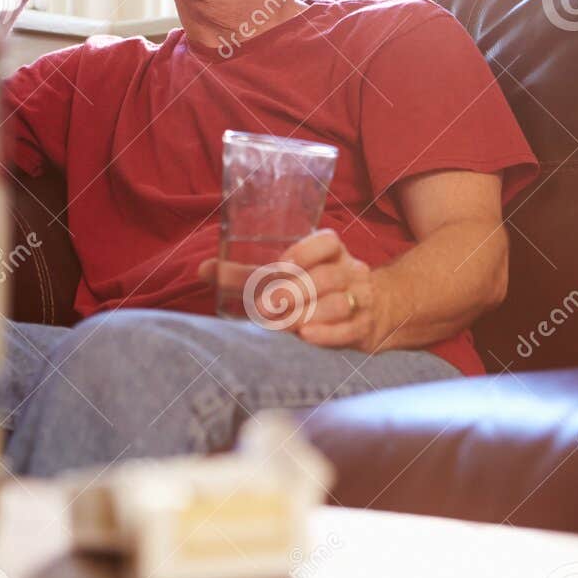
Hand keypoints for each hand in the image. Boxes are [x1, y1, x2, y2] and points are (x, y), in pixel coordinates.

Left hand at [196, 228, 380, 350]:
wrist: (374, 311)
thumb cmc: (318, 290)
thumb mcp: (290, 278)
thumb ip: (248, 275)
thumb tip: (203, 269)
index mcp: (332, 253)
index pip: (327, 242)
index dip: (305, 252)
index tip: (281, 265)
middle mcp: (349, 272)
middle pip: (327, 277)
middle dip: (294, 291)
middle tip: (266, 305)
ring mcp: (360, 299)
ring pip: (339, 303)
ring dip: (309, 312)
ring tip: (285, 323)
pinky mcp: (363, 326)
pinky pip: (350, 328)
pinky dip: (328, 333)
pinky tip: (307, 334)